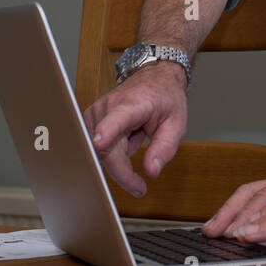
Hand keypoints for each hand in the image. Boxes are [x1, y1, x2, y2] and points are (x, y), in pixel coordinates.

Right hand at [81, 62, 187, 196]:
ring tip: (139, 137)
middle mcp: (108, 107)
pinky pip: (99, 149)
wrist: (154, 78)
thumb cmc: (165, 98)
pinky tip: (128, 137)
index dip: (106, 133)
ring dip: (121, 158)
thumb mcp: (176, 123)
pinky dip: (115, 151)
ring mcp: (96, 113)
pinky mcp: (90, 121)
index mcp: (133, 104)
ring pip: (101, 153)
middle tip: (139, 187)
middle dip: (122, 173)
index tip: (99, 143)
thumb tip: (151, 171)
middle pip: (106, 149)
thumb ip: (164, 148)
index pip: (116, 119)